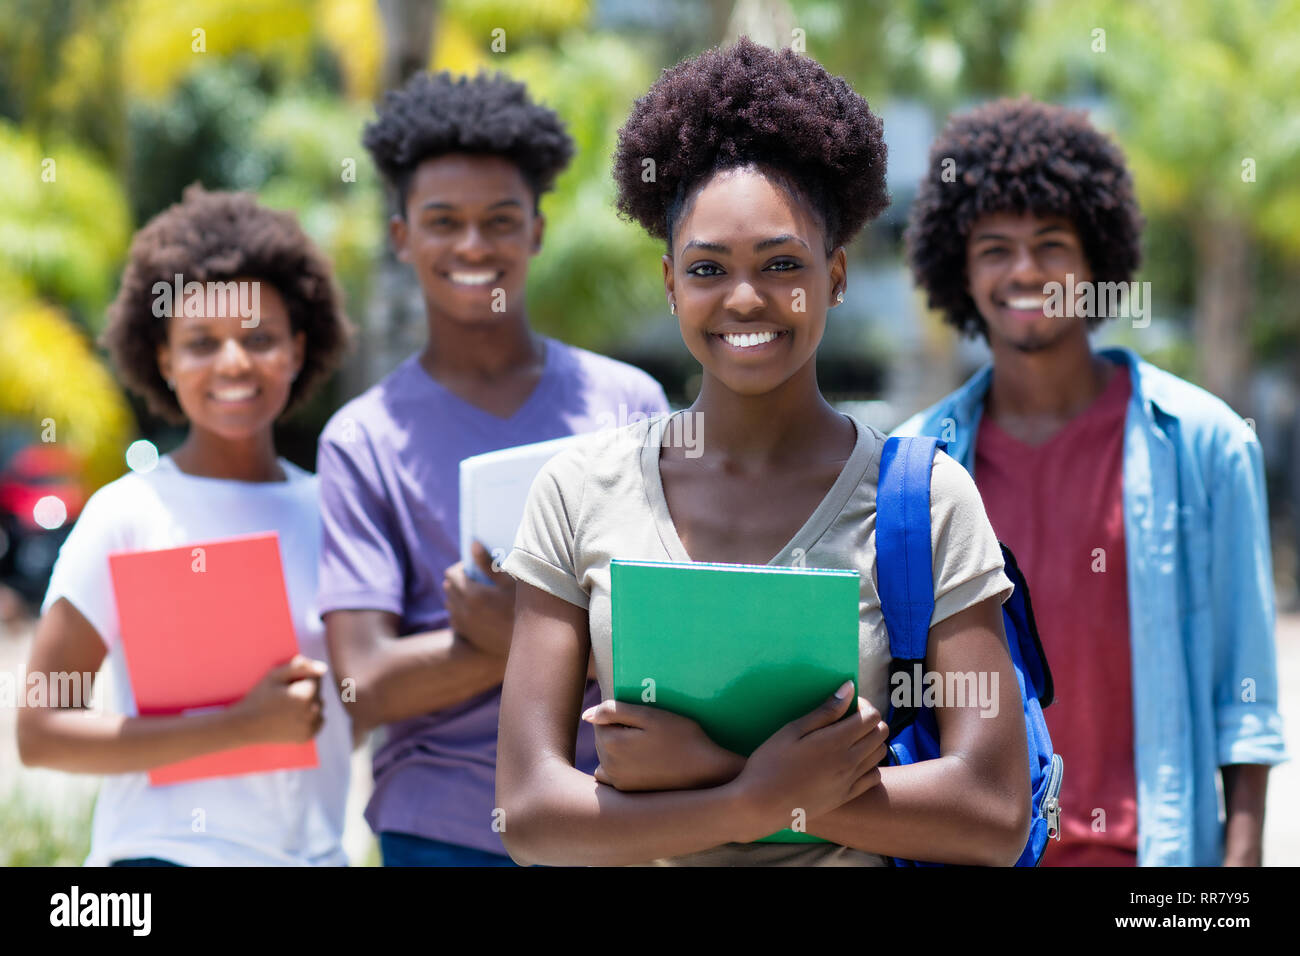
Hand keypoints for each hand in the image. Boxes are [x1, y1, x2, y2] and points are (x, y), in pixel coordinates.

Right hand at [229, 655, 326, 743]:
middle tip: (284, 697)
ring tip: (288, 707)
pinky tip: (293, 717)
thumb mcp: (275, 676)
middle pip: (318, 693)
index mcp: (306, 695)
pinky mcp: (307, 736)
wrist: (245, 725)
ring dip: (310, 704)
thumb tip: (323, 668)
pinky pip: (318, 721)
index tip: (285, 685)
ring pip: (320, 706)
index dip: (301, 678)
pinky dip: (310, 717)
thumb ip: (300, 668)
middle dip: (306, 690)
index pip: (316, 678)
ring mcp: (310, 726)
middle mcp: (312, 712)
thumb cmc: (259, 696)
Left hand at [443, 541, 516, 657]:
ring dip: (457, 596)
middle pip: (448, 588)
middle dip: (458, 580)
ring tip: (475, 594)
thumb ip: (488, 564)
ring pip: (449, 604)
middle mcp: (463, 610)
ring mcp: (464, 624)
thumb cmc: (522, 606)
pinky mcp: (468, 635)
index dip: (461, 567)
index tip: (473, 567)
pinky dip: (460, 612)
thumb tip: (473, 545)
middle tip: (475, 579)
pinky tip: (475, 611)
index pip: (452, 574)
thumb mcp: (509, 582)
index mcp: (472, 594)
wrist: (529, 640)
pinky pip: (454, 619)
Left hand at [582, 700, 744, 791]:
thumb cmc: (682, 738)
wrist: (706, 772)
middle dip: (616, 729)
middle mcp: (608, 767)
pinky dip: (618, 767)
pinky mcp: (628, 793)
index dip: (618, 713)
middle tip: (646, 728)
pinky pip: (611, 776)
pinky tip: (639, 763)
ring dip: (617, 748)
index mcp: (611, 744)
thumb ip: (615, 711)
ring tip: (644, 744)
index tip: (639, 714)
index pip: (599, 720)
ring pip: (606, 756)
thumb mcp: (652, 716)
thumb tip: (587, 715)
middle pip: (602, 739)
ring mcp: (618, 783)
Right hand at [730, 681, 888, 838]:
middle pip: (880, 733)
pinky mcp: (846, 797)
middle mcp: (849, 762)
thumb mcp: (792, 730)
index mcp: (836, 742)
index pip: (872, 716)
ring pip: (880, 754)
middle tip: (847, 719)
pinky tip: (850, 761)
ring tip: (848, 738)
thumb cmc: (770, 763)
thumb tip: (849, 688)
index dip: (863, 705)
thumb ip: (825, 710)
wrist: (761, 805)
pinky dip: (869, 764)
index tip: (846, 704)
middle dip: (869, 720)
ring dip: (871, 741)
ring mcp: (850, 782)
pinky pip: (874, 777)